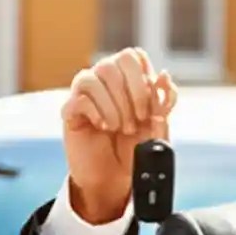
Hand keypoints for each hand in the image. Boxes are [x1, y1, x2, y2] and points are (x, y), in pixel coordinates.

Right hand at [61, 47, 177, 223]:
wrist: (114, 178)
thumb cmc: (135, 148)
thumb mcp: (158, 126)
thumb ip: (165, 101)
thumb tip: (164, 75)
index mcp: (129, 79)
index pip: (134, 56)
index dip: (145, 79)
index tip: (151, 107)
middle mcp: (106, 80)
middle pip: (115, 63)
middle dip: (132, 95)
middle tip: (137, 122)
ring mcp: (86, 93)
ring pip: (96, 77)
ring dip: (115, 107)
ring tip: (120, 128)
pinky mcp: (71, 110)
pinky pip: (80, 98)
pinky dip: (98, 113)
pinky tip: (104, 127)